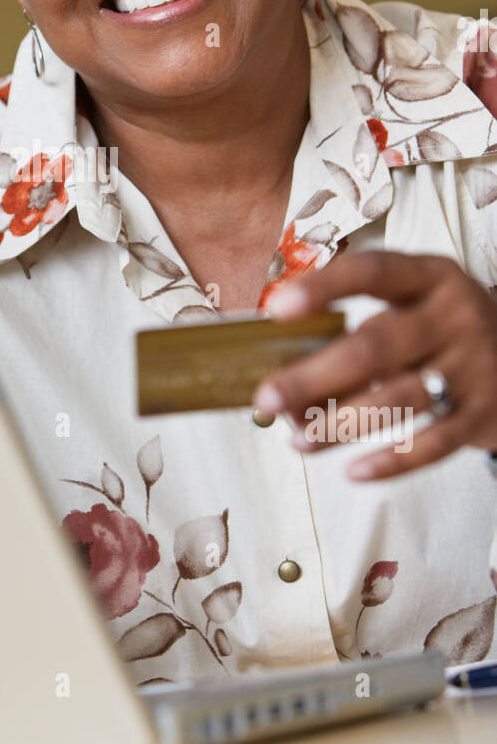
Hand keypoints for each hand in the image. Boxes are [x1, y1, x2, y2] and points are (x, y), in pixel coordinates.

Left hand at [253, 250, 496, 480]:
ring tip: (299, 439)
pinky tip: (353, 470)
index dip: (324, 288)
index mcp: (429, 277)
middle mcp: (454, 318)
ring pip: (397, 399)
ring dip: (339, 423)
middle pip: (374, 347)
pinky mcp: (482, 414)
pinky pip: (432, 444)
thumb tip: (284, 371)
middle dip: (313, 376)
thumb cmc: (442, 328)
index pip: (372, 273)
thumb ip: (359, 328)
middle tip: (268, 398)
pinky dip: (390, 461)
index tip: (277, 308)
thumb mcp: (413, 306)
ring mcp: (472, 367)